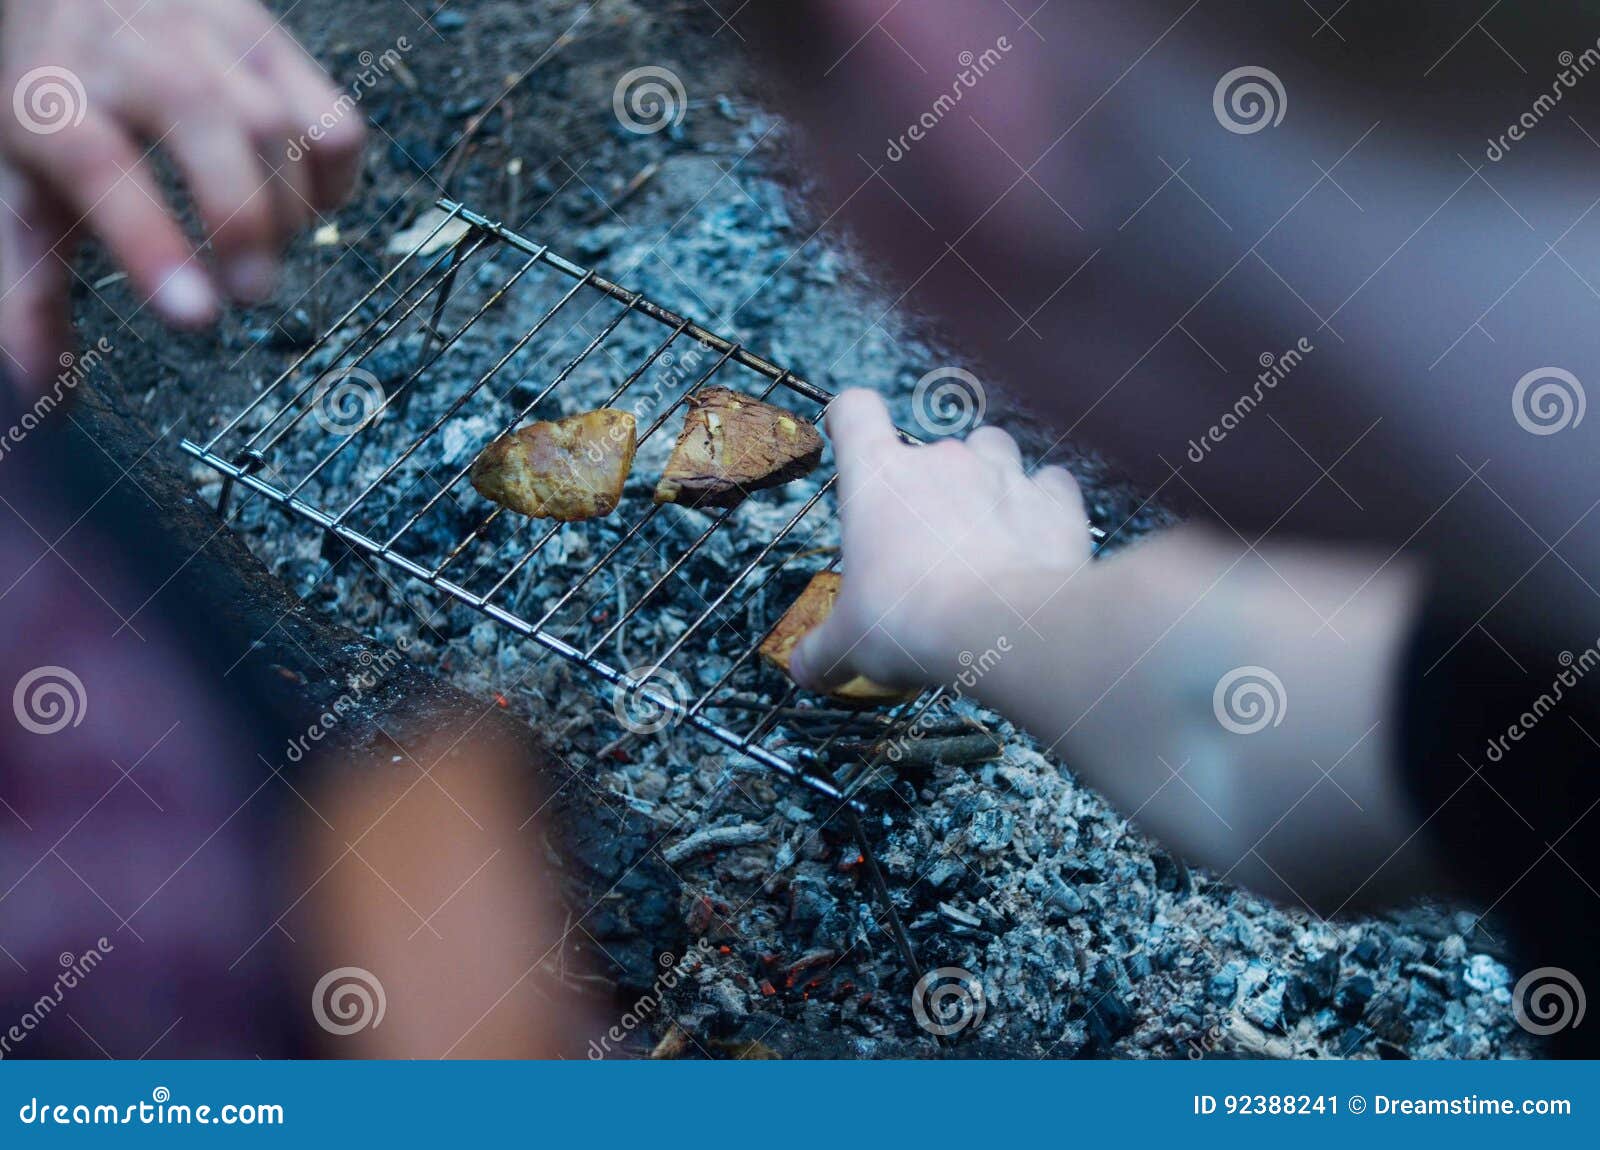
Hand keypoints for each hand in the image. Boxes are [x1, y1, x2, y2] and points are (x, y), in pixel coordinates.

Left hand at [0, 0, 365, 390]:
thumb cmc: (57, 96)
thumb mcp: (22, 186)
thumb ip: (29, 288)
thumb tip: (37, 386)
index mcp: (56, 100)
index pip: (99, 165)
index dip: (152, 244)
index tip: (196, 315)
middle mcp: (136, 57)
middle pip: (208, 126)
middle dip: (244, 221)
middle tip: (251, 291)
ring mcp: (214, 42)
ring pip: (280, 127)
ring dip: (289, 210)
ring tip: (265, 249)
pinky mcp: (276, 45)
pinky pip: (335, 121)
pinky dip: (333, 183)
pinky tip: (302, 206)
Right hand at [790, 388, 1092, 692]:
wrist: (1004, 629)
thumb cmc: (911, 622)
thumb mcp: (851, 642)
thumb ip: (823, 650)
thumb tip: (803, 668)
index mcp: (879, 478)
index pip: (855, 412)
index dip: (851, 419)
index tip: (852, 436)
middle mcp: (941, 461)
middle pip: (933, 446)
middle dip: (932, 486)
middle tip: (930, 543)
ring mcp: (1003, 474)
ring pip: (994, 449)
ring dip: (989, 478)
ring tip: (986, 528)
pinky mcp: (1055, 501)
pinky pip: (1052, 483)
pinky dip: (1045, 504)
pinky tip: (1037, 538)